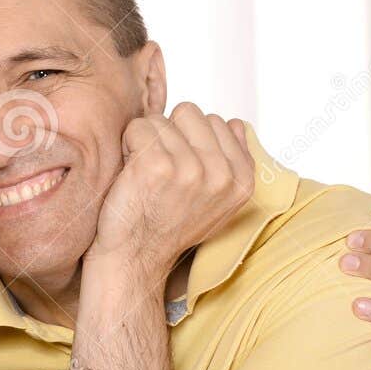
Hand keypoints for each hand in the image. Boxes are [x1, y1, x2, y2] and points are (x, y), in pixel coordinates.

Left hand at [88, 103, 254, 276]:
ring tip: (145, 173)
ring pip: (161, 119)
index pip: (221, 122)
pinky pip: (138, 127)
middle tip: (159, 167)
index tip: (181, 169)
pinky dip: (128, 144)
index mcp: (242, 180)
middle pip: (190, 112)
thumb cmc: (169, 225)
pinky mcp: (156, 165)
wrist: (135, 257)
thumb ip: (232, 162)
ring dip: (146, 141)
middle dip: (169, 133)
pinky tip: (131, 172)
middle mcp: (221, 174)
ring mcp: (190, 169)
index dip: (192, 139)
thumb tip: (234, 123)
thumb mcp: (217, 202)